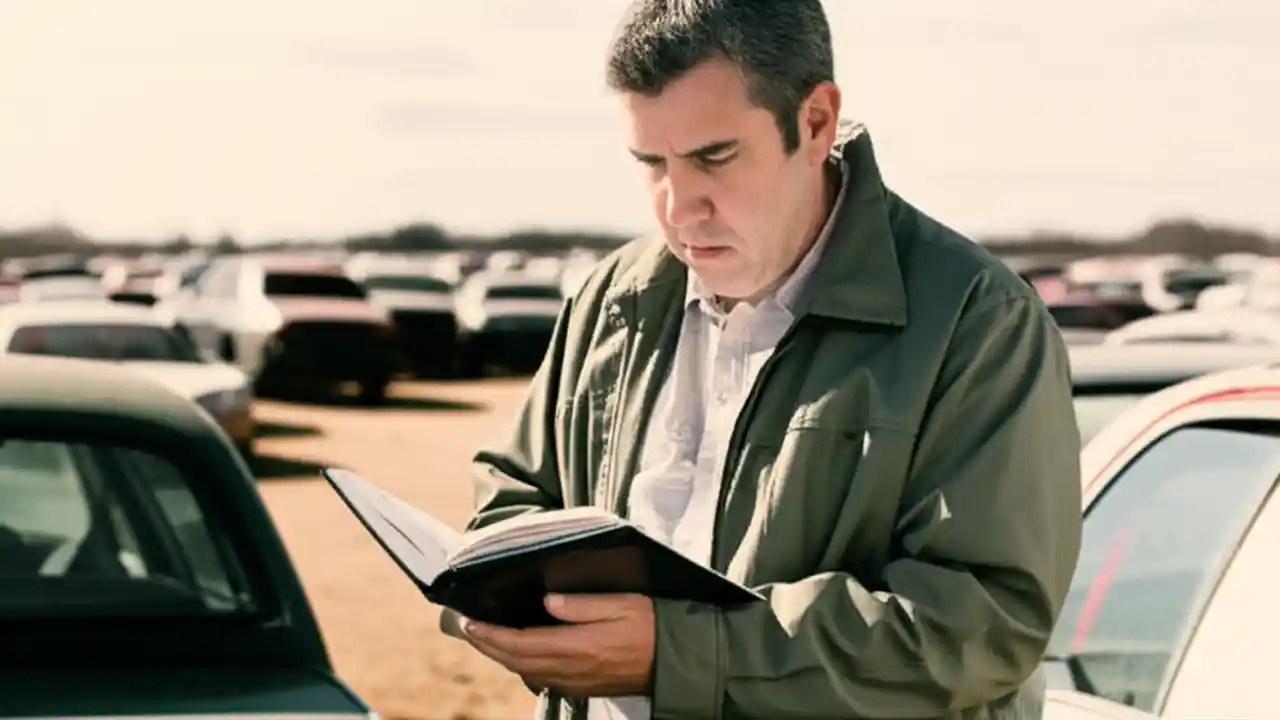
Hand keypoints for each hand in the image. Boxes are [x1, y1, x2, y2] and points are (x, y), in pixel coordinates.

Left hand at [459, 593, 654, 696]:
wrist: (677, 662)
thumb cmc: (653, 627)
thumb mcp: (623, 603)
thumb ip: (583, 605)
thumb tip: (548, 601)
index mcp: (578, 647)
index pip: (521, 643)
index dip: (491, 635)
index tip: (470, 621)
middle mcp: (572, 669)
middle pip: (516, 661)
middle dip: (487, 645)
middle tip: (467, 628)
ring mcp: (576, 681)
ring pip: (526, 671)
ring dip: (501, 656)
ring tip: (484, 638)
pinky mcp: (582, 687)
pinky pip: (541, 677)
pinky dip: (521, 664)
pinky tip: (518, 652)